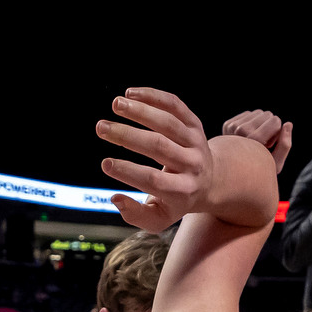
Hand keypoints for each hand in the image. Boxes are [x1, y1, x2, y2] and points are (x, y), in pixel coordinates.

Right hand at [98, 88, 211, 231]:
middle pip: (158, 147)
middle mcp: (192, 165)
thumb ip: (136, 215)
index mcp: (182, 191)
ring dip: (140, 111)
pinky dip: (154, 97)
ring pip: (167, 122)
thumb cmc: (175, 200)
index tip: (105, 163)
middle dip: (127, 136)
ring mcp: (196, 142)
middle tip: (101, 127)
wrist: (210, 181)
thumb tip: (115, 198)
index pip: (153, 180)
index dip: (128, 172)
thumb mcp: (160, 218)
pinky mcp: (195, 124)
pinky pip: (175, 106)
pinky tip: (131, 93)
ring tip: (115, 104)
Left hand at [221, 108, 291, 172]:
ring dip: (261, 125)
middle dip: (270, 127)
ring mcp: (232, 127)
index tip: (269, 146)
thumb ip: (285, 145)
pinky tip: (248, 137)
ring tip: (255, 141)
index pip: (275, 121)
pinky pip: (248, 114)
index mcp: (254, 141)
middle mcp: (241, 131)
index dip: (277, 133)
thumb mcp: (275, 164)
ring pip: (258, 113)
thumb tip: (288, 124)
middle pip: (267, 114)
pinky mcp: (227, 124)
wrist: (233, 173)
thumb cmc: (257, 170)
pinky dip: (251, 123)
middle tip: (262, 144)